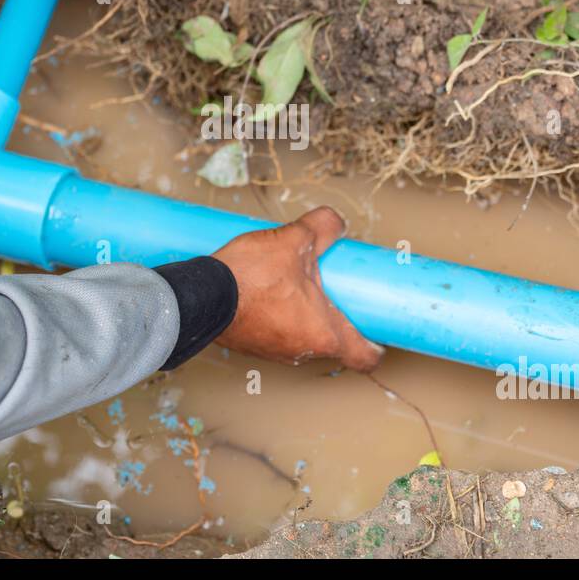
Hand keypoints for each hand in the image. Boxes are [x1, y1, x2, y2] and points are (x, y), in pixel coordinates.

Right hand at [212, 206, 383, 371]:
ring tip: (296, 284)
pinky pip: (277, 334)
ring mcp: (275, 352)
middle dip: (336, 317)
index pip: (365, 357)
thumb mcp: (293, 240)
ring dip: (305, 316)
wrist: (201, 295)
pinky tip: (268, 291)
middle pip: (334, 343)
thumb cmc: (251, 277)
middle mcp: (303, 352)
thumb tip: (337, 222)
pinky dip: (280, 317)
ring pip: (304, 338)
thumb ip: (323, 227)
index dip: (376, 344)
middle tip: (333, 290)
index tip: (378, 330)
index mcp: (324, 335)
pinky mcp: (253, 345)